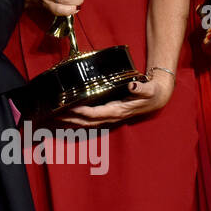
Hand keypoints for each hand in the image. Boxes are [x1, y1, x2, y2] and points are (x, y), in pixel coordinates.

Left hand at [57, 68, 175, 127]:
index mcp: (118, 110)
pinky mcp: (107, 115)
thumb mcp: (149, 89)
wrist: (157, 99)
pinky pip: (89, 121)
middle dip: (69, 119)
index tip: (69, 107)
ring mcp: (109, 117)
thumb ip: (141, 88)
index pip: (96, 113)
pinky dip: (76, 121)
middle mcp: (111, 116)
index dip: (82, 112)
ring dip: (70, 122)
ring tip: (53, 119)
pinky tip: (65, 119)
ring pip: (86, 123)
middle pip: (86, 121)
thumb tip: (132, 87)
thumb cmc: (152, 93)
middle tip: (53, 115)